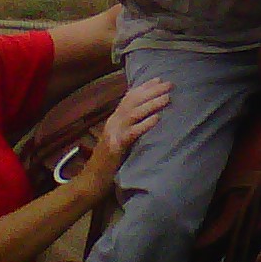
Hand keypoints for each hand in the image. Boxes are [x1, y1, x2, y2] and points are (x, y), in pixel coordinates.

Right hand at [77, 77, 171, 196]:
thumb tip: (151, 116)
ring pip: (134, 113)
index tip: (160, 79)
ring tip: (167, 97)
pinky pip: (132, 133)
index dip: (145, 87)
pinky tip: (157, 119)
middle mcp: (113, 122)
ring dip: (152, 104)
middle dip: (152, 91)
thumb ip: (130, 126)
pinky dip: (145, 124)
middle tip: (170, 85)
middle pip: (133, 101)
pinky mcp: (115, 147)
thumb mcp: (120, 139)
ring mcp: (113, 133)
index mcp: (115, 119)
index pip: (129, 97)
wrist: (91, 182)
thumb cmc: (109, 163)